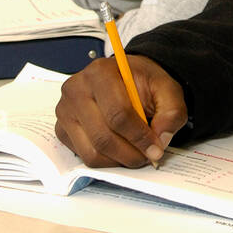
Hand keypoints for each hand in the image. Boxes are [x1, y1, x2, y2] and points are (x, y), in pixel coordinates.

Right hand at [55, 54, 187, 167]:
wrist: (125, 80)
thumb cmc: (140, 82)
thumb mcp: (167, 89)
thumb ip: (171, 112)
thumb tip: (161, 138)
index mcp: (100, 72)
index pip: (117, 114)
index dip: (139, 137)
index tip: (156, 148)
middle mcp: (76, 90)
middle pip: (103, 137)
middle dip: (131, 153)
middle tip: (149, 156)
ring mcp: (65, 111)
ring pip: (92, 152)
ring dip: (119, 160)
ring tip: (136, 152)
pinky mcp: (62, 129)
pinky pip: (84, 156)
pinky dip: (106, 160)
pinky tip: (120, 148)